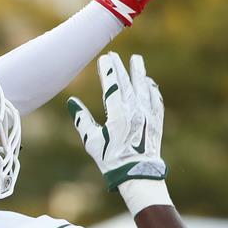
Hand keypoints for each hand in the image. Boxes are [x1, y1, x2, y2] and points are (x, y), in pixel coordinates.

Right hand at [66, 52, 166, 190]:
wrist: (137, 173)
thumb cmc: (111, 159)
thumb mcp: (92, 140)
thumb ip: (82, 120)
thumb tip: (71, 102)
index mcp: (118, 114)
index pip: (112, 86)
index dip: (107, 71)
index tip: (104, 59)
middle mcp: (135, 111)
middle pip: (127, 83)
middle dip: (120, 67)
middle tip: (115, 54)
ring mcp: (148, 115)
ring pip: (143, 88)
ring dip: (139, 72)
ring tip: (137, 59)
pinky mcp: (156, 121)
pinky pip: (155, 99)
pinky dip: (151, 89)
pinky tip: (148, 82)